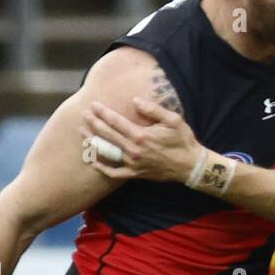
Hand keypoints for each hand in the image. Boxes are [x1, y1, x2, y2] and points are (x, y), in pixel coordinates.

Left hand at [80, 98, 200, 183]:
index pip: (116, 121)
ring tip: (83, 133)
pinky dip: (102, 168)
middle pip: (108, 135)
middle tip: (84, 114)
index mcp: (141, 135)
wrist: (190, 166)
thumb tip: (135, 101)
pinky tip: (93, 160)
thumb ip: (153, 109)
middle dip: (94, 123)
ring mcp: (133, 164)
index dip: (103, 112)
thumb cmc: (183, 141)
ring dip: (93, 142)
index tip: (93, 105)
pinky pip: (114, 173)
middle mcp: (134, 150)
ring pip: (107, 152)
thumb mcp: (173, 120)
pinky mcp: (135, 174)